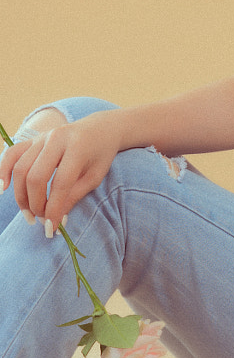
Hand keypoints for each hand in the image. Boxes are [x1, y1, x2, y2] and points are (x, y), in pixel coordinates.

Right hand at [0, 111, 123, 234]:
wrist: (100, 129)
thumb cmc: (100, 155)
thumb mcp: (95, 177)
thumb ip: (74, 196)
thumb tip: (55, 220)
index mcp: (77, 149)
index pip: (60, 184)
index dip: (54, 209)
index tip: (51, 228)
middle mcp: (57, 140)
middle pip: (35, 177)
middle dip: (35, 204)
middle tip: (41, 219)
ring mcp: (42, 137)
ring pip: (21, 168)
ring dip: (21, 195)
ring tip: (29, 213)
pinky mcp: (33, 139)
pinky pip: (12, 154)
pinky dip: (3, 170)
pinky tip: (4, 188)